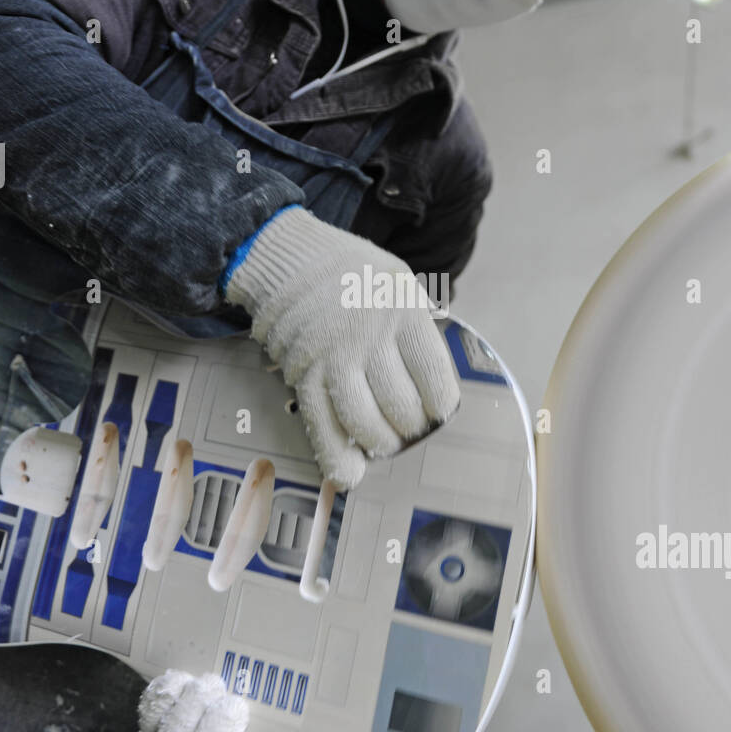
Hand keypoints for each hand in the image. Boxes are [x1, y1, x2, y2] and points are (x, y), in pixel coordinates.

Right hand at [225, 206, 460, 489]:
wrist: (289, 257)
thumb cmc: (348, 273)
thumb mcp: (397, 282)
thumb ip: (417, 326)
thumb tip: (435, 378)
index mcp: (401, 310)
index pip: (434, 375)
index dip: (441, 404)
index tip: (440, 412)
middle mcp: (369, 336)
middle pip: (402, 405)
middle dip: (411, 428)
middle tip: (410, 428)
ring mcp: (334, 357)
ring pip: (365, 422)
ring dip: (380, 443)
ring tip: (385, 443)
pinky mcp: (304, 374)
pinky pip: (322, 424)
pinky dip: (336, 457)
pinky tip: (348, 474)